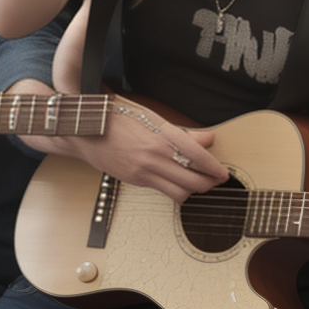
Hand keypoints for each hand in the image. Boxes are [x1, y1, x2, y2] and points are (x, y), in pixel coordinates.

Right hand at [69, 98, 227, 203]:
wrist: (86, 130)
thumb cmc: (117, 117)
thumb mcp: (151, 117)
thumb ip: (180, 133)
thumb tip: (207, 139)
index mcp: (160, 134)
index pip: (197, 154)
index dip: (214, 166)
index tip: (222, 171)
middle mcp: (154, 155)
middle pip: (194, 179)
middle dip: (210, 182)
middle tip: (217, 179)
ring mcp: (145, 170)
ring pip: (181, 191)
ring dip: (194, 190)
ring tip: (200, 182)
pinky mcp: (136, 180)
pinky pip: (164, 191)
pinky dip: (177, 191)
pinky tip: (179, 183)